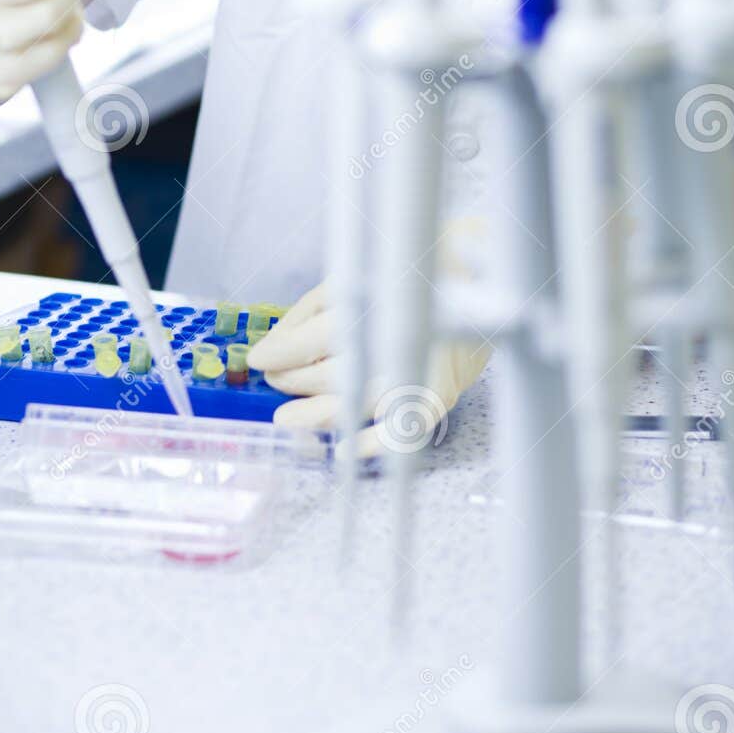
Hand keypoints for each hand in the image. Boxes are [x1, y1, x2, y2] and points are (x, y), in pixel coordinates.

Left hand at [246, 277, 490, 459]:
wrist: (474, 284)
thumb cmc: (397, 282)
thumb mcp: (350, 282)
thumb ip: (308, 313)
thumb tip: (270, 347)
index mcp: (373, 299)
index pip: (316, 336)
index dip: (282, 351)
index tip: (259, 359)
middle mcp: (398, 336)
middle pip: (332, 372)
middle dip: (294, 380)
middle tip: (274, 381)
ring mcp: (419, 370)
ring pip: (357, 403)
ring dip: (314, 415)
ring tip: (286, 419)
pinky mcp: (437, 397)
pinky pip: (400, 431)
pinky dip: (370, 445)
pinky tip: (342, 451)